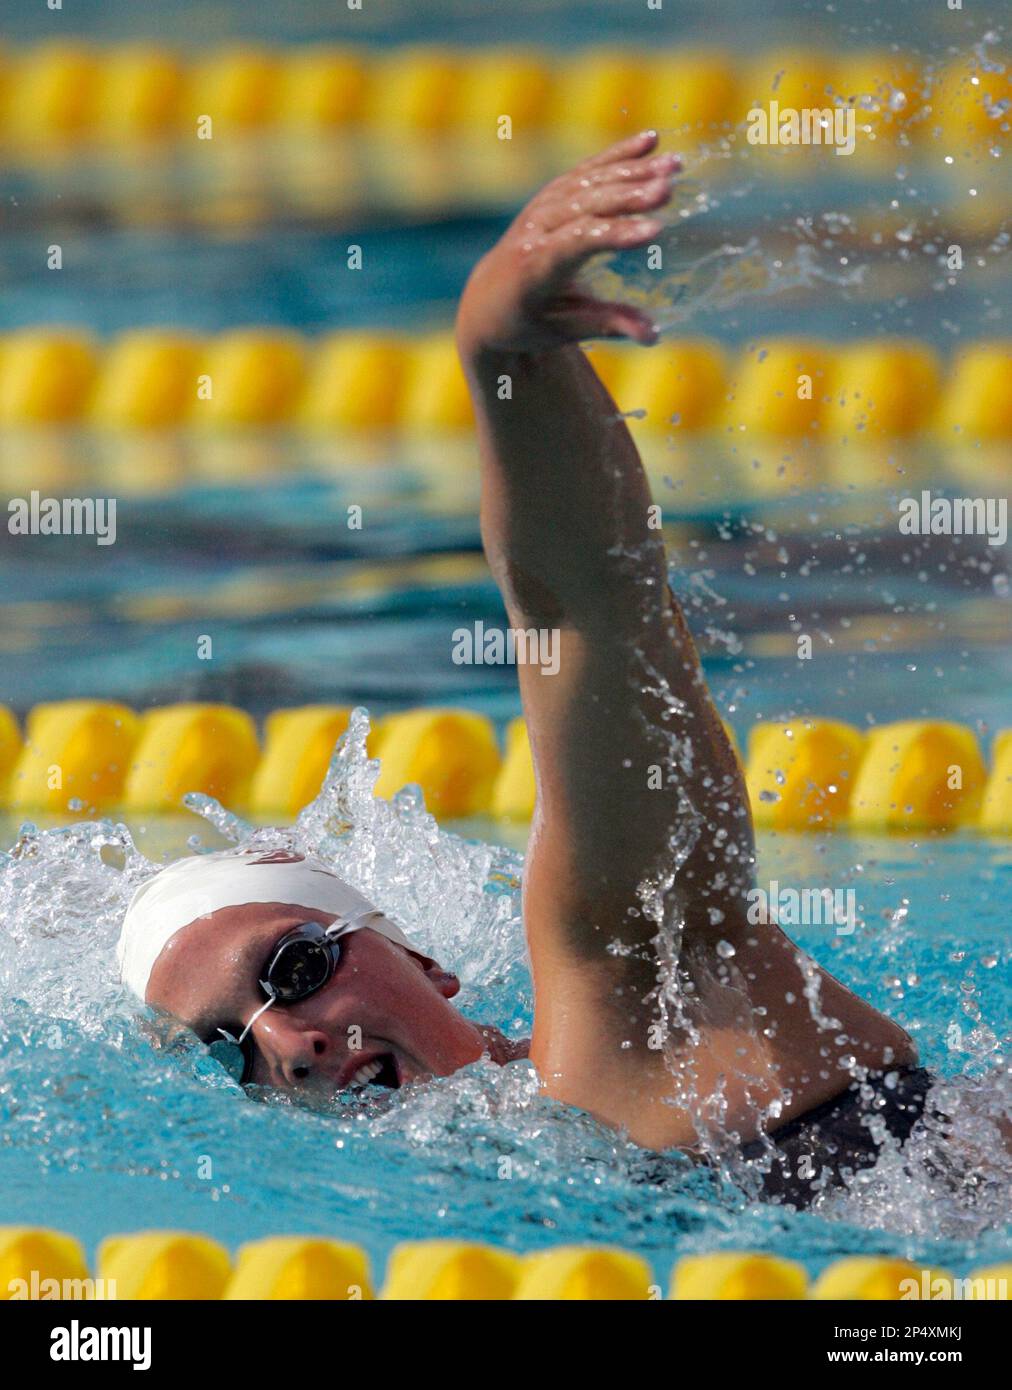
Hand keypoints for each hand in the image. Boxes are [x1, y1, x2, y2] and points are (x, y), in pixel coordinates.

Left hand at [456, 131, 678, 357]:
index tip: (655, 233)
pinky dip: (619, 155)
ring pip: (589, 182)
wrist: (486, 299)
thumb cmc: (528, 323)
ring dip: (632, 171)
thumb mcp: (561, 331)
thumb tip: (653, 335)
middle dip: (628, 197)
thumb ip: (606, 326)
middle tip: (669, 190)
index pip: (577, 243)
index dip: (615, 235)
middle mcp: (534, 230)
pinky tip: (652, 141)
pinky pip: (588, 169)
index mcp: (532, 268)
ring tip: (675, 166)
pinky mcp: (553, 194)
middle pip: (585, 206)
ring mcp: (542, 207)